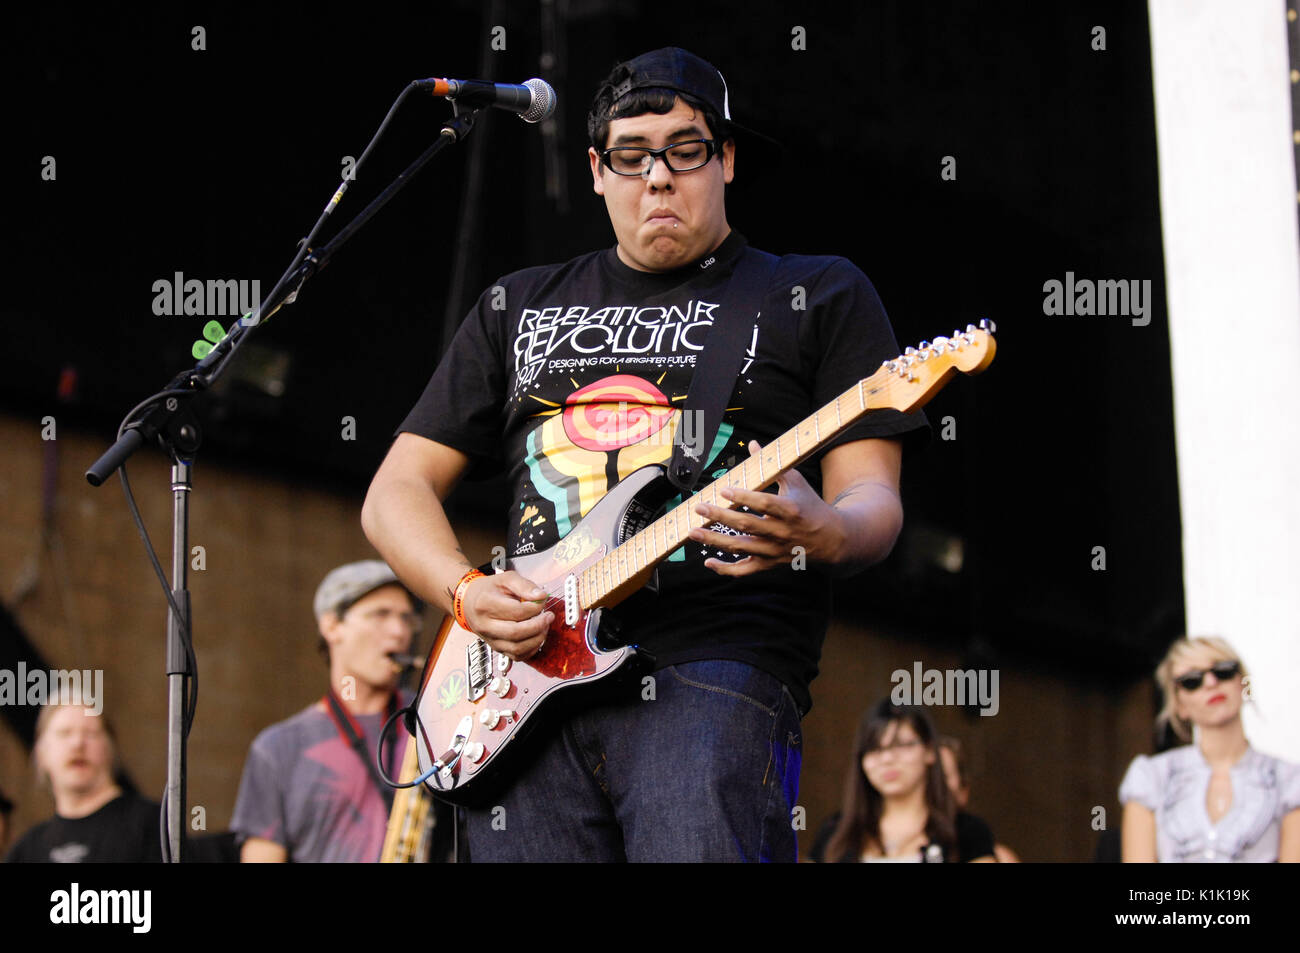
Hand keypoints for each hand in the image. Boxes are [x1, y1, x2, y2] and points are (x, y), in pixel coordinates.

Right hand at [460, 570, 553, 659]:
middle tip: (548, 616)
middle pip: (516, 632)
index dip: (535, 607)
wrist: (469, 602)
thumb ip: (525, 585)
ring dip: (536, 639)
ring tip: (544, 626)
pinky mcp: (496, 648)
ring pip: (517, 648)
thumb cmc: (489, 590)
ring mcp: (490, 639)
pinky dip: (531, 649)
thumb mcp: (505, 579)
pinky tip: (536, 637)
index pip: (516, 611)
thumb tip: (541, 596)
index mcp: (486, 604)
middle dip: (538, 625)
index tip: (542, 601)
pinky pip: (516, 656)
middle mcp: (485, 625)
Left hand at [687, 441, 845, 576]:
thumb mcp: (797, 482)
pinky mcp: (770, 564)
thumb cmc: (811, 506)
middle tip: (699, 508)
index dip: (744, 496)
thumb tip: (752, 445)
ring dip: (715, 541)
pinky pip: (746, 571)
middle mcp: (782, 532)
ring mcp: (775, 551)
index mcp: (791, 510)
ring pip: (742, 548)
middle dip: (720, 517)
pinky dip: (726, 570)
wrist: (832, 540)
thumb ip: (773, 466)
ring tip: (693, 532)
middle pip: (747, 526)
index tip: (724, 489)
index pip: (765, 503)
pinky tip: (709, 563)